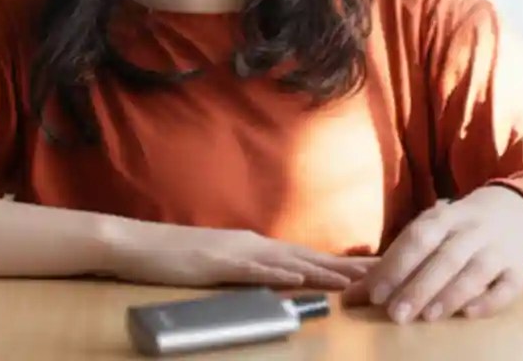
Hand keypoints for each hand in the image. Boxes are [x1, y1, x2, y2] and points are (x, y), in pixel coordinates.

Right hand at [104, 220, 377, 289]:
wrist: (137, 243)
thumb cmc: (175, 257)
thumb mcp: (220, 264)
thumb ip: (248, 270)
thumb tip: (273, 280)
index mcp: (256, 246)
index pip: (307, 256)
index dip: (343, 264)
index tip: (375, 270)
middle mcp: (254, 244)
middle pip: (309, 255)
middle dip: (348, 266)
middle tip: (385, 271)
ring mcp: (236, 251)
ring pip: (289, 261)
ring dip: (323, 271)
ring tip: (355, 281)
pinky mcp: (218, 262)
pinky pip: (253, 269)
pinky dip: (278, 274)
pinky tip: (299, 278)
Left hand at [343, 185, 522, 322]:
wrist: (510, 212)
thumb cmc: (454, 231)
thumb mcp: (425, 235)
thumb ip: (389, 265)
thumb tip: (349, 297)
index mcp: (444, 216)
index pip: (418, 238)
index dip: (396, 265)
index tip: (375, 294)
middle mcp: (472, 230)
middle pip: (445, 257)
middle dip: (420, 286)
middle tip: (396, 315)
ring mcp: (498, 249)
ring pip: (477, 270)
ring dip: (452, 293)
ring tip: (428, 316)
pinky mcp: (518, 270)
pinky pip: (509, 286)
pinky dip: (491, 301)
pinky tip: (470, 314)